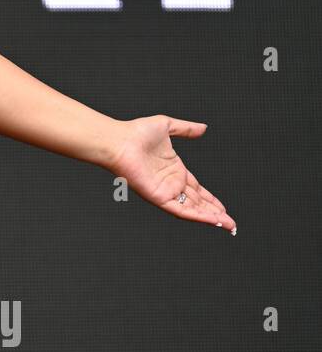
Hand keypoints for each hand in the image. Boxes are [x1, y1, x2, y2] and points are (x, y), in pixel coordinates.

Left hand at [106, 115, 236, 233]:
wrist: (119, 141)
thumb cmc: (135, 132)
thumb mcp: (167, 126)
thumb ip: (186, 129)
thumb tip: (203, 128)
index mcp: (174, 169)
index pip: (197, 189)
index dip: (210, 199)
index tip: (223, 207)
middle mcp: (170, 182)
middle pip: (197, 202)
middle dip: (215, 212)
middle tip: (231, 223)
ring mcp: (165, 191)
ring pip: (192, 209)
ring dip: (211, 217)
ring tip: (229, 225)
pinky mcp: (158, 197)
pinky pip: (181, 210)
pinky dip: (198, 216)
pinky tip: (213, 221)